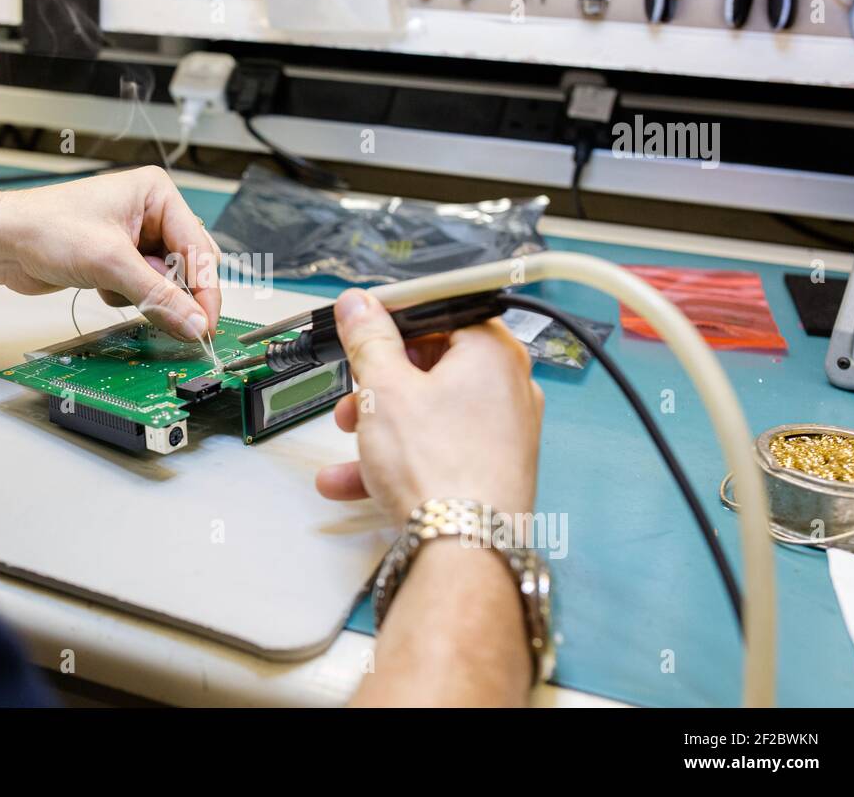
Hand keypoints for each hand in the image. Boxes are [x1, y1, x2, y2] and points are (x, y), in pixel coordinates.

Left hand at [0, 167, 220, 339]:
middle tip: (179, 324)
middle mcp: (150, 213)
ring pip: (165, 282)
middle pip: (188, 266)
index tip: (206, 324)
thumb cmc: (45, 227)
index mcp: (157, 194)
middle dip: (175, 293)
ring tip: (116, 288)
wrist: (0, 243)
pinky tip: (100, 287)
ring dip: (145, 295)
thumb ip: (158, 295)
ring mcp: (134, 239)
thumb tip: (193, 322)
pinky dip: (126, 296)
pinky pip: (142, 289)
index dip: (206, 290)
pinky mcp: (117, 261)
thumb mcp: (111, 262)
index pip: (199, 247)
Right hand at [316, 289, 542, 523]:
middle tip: (351, 395)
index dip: (393, 321)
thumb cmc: (437, 465)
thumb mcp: (385, 389)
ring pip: (431, 413)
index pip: (440, 312)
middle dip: (380, 382)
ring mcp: (504, 433)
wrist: (465, 549)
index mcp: (492, 351)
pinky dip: (398, 458)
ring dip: (380, 424)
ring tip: (345, 441)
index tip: (360, 331)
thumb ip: (369, 339)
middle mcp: (508, 388)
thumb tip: (359, 304)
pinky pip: (438, 450)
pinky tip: (350, 480)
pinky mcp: (491, 471)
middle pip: (433, 365)